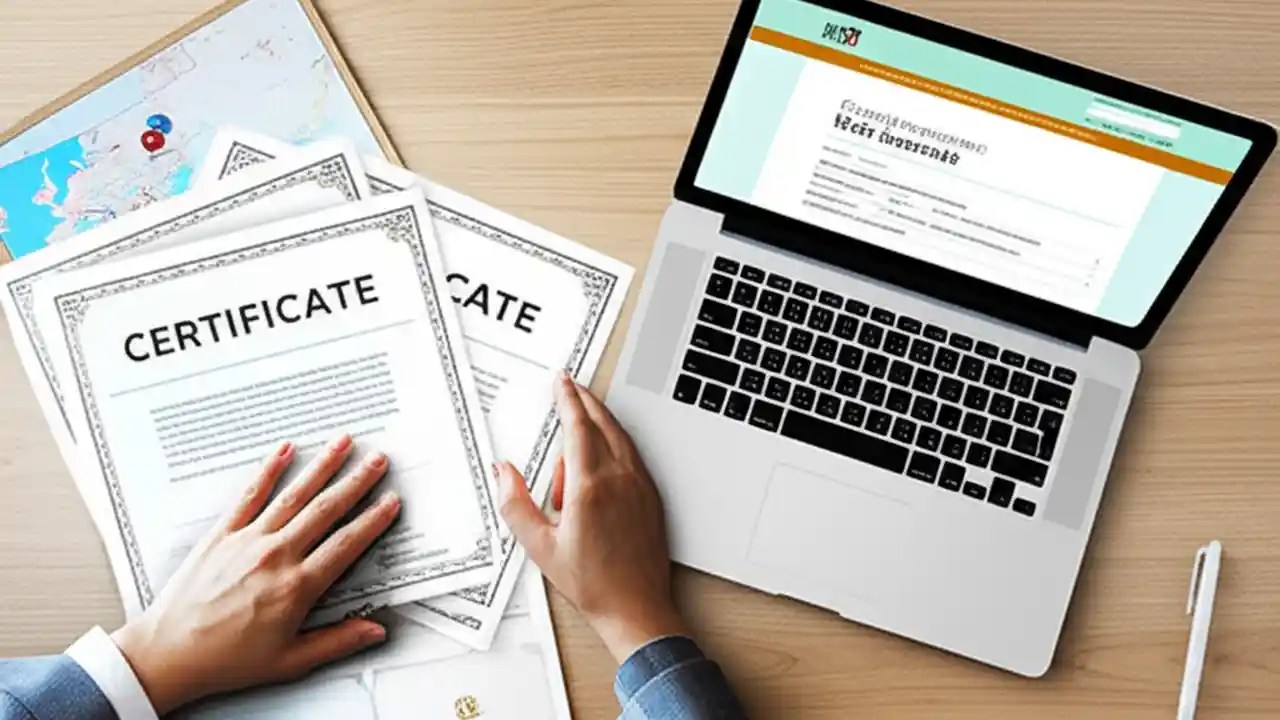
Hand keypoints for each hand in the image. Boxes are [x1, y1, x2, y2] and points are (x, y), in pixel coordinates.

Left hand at [111, 435, 399, 713]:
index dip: (374, 520)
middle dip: (357, 481)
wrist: (169, 653)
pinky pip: (249, 495)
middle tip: (377, 461)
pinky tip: (284, 451)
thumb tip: (374, 631)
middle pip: (326, 510)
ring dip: (322, 465)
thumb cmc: (225, 659)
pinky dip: (268, 470)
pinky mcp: (222, 534)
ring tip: (342, 443)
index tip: (390, 502)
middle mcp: (275, 556)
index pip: (347, 544)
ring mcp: (248, 541)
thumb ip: (338, 641)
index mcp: (296, 588)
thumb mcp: (290, 661)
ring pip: (295, 494)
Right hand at [495, 373, 686, 662]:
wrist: (636, 607)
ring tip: (580, 420)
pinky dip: (615, 441)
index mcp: (589, 486)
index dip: (567, 398)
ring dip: (601, 419)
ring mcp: (640, 485)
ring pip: (620, 436)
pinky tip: (602, 451)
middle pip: (602, 422)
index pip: (577, 426)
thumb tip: (503, 471)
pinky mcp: (652, 495)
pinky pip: (632, 454)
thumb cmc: (592, 582)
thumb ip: (515, 504)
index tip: (560, 382)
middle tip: (570, 387)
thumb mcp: (539, 547)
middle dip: (585, 400)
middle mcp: (619, 478)